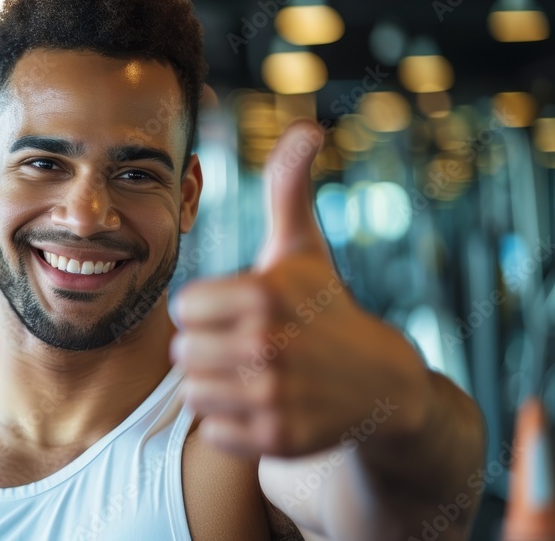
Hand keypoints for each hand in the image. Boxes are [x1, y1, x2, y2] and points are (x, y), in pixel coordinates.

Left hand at [171, 120, 432, 457]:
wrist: (382, 383)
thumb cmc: (325, 305)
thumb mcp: (302, 247)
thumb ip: (287, 188)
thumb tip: (307, 126)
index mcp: (263, 295)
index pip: (185, 309)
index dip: (208, 310)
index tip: (239, 312)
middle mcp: (270, 346)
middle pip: (183, 353)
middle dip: (208, 349)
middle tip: (244, 347)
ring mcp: (276, 397)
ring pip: (194, 393)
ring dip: (215, 385)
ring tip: (250, 374)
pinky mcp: (279, 440)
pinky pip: (214, 431)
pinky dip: (230, 422)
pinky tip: (261, 404)